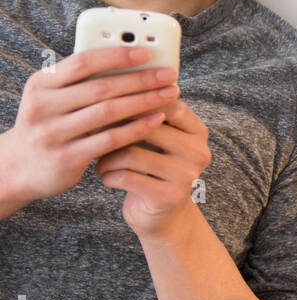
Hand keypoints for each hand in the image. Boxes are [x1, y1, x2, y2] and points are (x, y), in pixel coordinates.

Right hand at [0, 47, 177, 217]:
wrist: (18, 168)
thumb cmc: (48, 125)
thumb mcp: (53, 98)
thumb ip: (82, 82)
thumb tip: (132, 64)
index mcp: (41, 84)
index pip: (83, 62)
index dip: (117, 56)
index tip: (147, 53)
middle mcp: (43, 106)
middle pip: (101, 87)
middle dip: (141, 79)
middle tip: (169, 75)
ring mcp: (53, 133)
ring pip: (108, 112)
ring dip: (144, 101)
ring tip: (170, 94)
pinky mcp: (66, 157)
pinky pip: (109, 139)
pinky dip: (136, 128)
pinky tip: (157, 120)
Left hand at [94, 98, 211, 240]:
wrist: (161, 215)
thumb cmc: (151, 168)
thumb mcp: (157, 140)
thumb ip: (145, 115)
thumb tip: (109, 84)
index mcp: (198, 132)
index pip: (167, 104)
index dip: (135, 99)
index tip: (109, 102)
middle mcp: (198, 152)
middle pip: (146, 126)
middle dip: (115, 129)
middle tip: (96, 133)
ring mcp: (186, 175)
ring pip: (130, 153)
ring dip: (106, 157)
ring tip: (101, 159)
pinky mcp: (167, 197)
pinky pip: (124, 177)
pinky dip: (107, 175)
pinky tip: (106, 176)